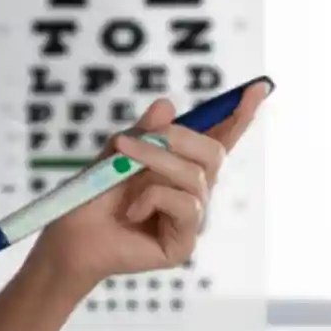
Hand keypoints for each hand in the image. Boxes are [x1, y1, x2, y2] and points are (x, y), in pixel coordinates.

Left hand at [29, 81, 270, 284]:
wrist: (72, 235)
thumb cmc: (92, 197)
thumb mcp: (116, 153)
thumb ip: (143, 132)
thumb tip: (167, 105)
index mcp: (180, 168)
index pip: (219, 139)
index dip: (239, 115)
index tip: (258, 87)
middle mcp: (193, 193)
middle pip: (213, 153)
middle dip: (177, 138)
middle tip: (132, 140)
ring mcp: (191, 219)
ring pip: (196, 177)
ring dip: (155, 163)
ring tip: (121, 168)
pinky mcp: (184, 243)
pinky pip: (185, 205)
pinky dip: (152, 198)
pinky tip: (132, 211)